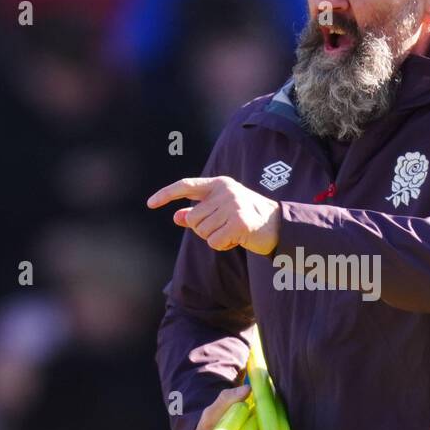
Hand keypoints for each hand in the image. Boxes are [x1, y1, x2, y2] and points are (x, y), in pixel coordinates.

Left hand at [147, 176, 281, 254]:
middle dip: (204, 230)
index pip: (186, 185)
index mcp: (220, 184)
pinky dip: (222, 245)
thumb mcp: (222, 211)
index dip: (166, 194)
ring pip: (202, 231)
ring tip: (233, 233)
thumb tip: (177, 216)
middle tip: (223, 229)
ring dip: (215, 238)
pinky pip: (214, 241)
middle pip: (194, 218)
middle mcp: (225, 191)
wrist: (279, 226)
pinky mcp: (239, 222)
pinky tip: (236, 240)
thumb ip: (200, 212)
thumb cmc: (248, 218)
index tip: (150, 203)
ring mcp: (233, 206)